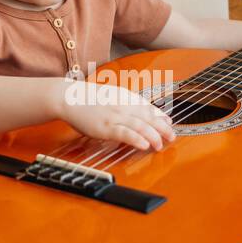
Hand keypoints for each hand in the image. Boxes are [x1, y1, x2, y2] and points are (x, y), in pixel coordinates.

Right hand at [58, 82, 176, 151]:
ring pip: (140, 126)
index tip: (169, 122)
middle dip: (162, 128)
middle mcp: (123, 106)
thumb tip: (137, 112)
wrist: (69, 97)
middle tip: (172, 137)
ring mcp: (115, 116)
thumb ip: (125, 104)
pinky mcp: (106, 127)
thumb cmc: (88, 99)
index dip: (160, 116)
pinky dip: (136, 139)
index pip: (148, 107)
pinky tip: (144, 144)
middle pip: (148, 118)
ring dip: (153, 136)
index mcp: (125, 98)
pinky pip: (124, 133)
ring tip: (161, 144)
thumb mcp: (110, 97)